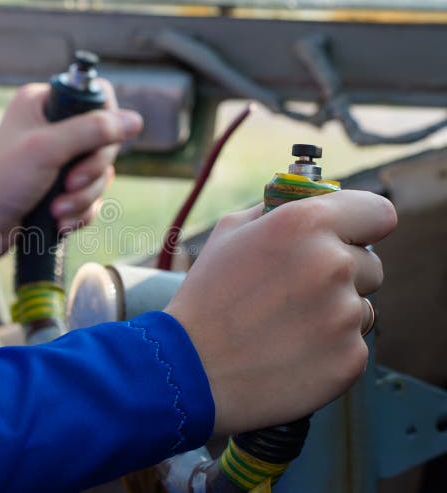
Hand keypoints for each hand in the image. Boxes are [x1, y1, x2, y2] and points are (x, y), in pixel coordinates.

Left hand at [0, 81, 142, 268]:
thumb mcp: (47, 148)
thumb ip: (92, 130)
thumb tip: (134, 120)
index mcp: (44, 105)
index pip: (97, 99)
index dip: (106, 124)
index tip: (95, 146)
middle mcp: (52, 128)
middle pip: (104, 142)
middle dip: (91, 172)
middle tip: (69, 185)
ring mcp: (57, 161)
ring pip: (100, 175)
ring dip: (83, 199)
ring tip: (57, 210)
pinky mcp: (59, 190)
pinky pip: (90, 199)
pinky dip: (79, 213)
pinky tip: (59, 222)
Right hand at [163, 190, 396, 433]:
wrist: (190, 368)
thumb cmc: (205, 298)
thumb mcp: (228, 233)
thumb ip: (276, 210)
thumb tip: (310, 201)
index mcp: (304, 225)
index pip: (378, 212)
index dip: (364, 225)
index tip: (354, 236)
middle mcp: (332, 264)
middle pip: (371, 264)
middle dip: (344, 274)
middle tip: (298, 291)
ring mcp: (344, 315)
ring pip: (362, 307)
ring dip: (336, 313)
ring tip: (287, 325)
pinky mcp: (350, 358)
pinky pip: (354, 344)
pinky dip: (329, 349)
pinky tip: (290, 351)